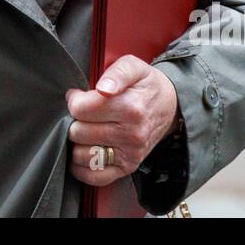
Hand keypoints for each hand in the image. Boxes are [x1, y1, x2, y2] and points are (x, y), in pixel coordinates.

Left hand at [66, 54, 178, 185]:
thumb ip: (116, 73)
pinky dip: (82, 168)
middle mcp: (131, 134)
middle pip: (78, 132)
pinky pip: (95, 177)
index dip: (74, 101)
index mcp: (129, 107)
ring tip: (85, 130)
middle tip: (84, 114)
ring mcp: (130, 154)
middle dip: (75, 121)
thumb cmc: (146, 86)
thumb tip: (103, 88)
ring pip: (82, 156)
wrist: (170, 107)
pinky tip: (84, 152)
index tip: (79, 97)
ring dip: (77, 144)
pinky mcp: (128, 168)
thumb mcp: (134, 67)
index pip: (81, 110)